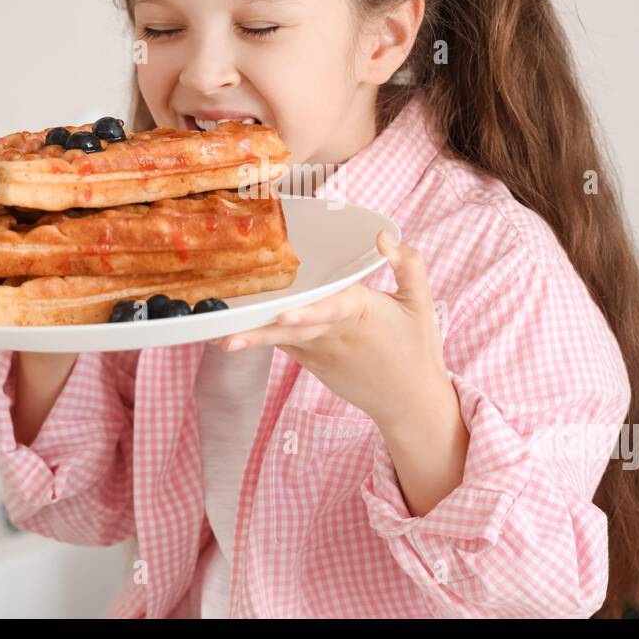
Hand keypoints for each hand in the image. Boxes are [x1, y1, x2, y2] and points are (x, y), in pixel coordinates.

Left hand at [216, 230, 451, 428]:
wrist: (409, 403)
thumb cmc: (417, 348)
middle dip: (259, 331)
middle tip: (224, 334)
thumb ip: (408, 263)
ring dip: (250, 338)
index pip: (332, 309)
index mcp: (361, 313)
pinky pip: (283, 344)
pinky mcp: (311, 364)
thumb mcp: (421, 302)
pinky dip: (260, 338)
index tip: (285, 314)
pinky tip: (232, 333)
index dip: (309, 312)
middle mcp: (334, 334)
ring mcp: (319, 353)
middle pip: (293, 329)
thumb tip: (383, 236)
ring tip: (216, 338)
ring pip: (281, 339)